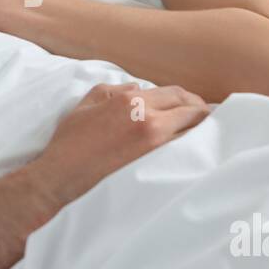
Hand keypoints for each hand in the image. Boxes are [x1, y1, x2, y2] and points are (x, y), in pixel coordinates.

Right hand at [30, 82, 210, 204]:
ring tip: (207, 137)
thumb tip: (138, 89)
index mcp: (132, 101)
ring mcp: (155, 145)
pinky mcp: (156, 167)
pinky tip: (195, 155)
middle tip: (209, 120)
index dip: (190, 100)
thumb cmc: (69, 144)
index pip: (176, 94)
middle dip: (203, 112)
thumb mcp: (86, 105)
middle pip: (192, 109)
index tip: (196, 107)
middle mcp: (149, 119)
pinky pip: (186, 154)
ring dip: (203, 132)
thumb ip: (114, 90)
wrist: (60, 180)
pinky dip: (194, 151)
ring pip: (194, 132)